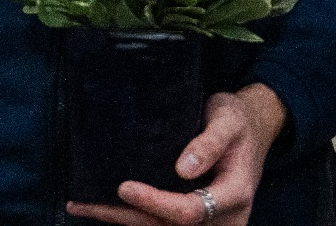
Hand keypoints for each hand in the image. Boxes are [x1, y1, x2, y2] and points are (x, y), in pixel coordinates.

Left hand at [67, 82, 286, 225]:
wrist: (253, 130)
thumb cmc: (238, 122)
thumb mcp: (228, 120)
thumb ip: (209, 142)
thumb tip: (182, 169)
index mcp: (236, 193)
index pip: (191, 211)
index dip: (155, 203)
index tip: (124, 186)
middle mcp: (225, 219)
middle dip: (125, 217)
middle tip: (85, 204)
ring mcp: (211, 225)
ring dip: (122, 220)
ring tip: (83, 206)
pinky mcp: (197, 222)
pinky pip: (161, 225)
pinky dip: (133, 217)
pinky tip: (103, 207)